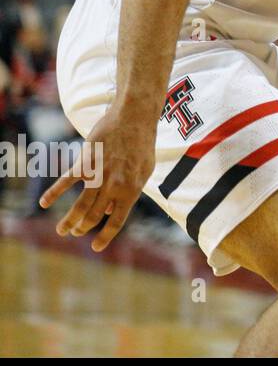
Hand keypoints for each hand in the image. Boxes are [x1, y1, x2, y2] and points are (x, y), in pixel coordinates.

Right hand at [40, 100, 155, 251]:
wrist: (134, 118)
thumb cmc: (141, 144)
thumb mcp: (144, 171)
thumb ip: (130, 191)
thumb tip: (112, 211)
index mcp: (132, 190)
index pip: (117, 221)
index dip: (105, 236)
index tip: (95, 247)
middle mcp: (114, 186)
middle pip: (94, 215)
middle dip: (82, 227)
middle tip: (74, 232)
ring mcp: (99, 175)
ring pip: (80, 205)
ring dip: (69, 220)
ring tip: (61, 231)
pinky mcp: (85, 162)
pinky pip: (66, 181)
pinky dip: (53, 193)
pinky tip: (44, 204)